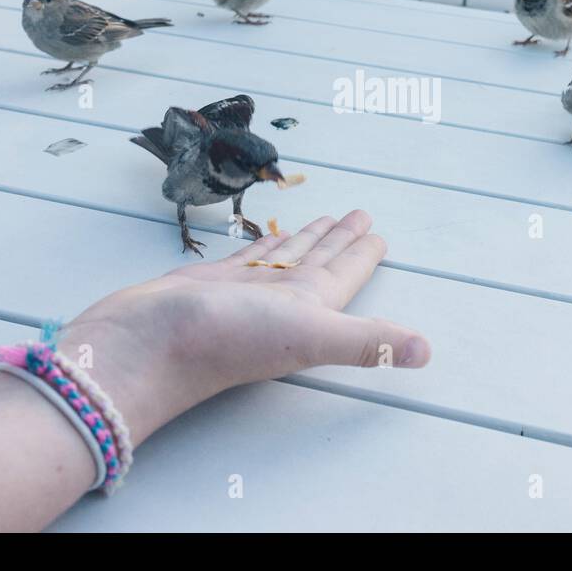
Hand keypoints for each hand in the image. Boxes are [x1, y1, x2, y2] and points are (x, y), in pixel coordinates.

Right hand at [59, 210, 430, 444]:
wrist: (143, 348)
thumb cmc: (223, 342)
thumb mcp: (308, 335)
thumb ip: (366, 343)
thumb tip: (428, 354)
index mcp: (309, 311)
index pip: (346, 276)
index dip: (365, 256)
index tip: (380, 235)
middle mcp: (280, 303)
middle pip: (320, 263)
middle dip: (341, 240)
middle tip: (361, 216)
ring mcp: (244, 295)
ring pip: (285, 259)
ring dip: (305, 240)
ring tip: (323, 220)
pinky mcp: (208, 285)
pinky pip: (246, 259)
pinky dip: (261, 247)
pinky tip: (265, 240)